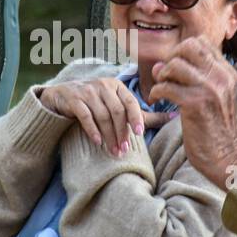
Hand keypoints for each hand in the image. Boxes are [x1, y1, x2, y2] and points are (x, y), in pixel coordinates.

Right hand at [38, 78, 166, 156]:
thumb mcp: (120, 106)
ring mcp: (87, 91)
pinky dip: (92, 129)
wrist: (62, 97)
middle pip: (116, 111)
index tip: (139, 134)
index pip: (130, 101)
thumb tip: (175, 116)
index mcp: (117, 85)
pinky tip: (97, 141)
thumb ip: (146, 114)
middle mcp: (103, 85)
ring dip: (109, 135)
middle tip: (124, 150)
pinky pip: (85, 115)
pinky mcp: (73, 99)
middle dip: (121, 132)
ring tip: (113, 151)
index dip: (136, 118)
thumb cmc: (97, 103)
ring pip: (102, 115)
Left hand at [149, 37, 236, 188]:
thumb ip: (190, 79)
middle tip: (166, 77)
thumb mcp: (212, 99)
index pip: (201, 42)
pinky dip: (156, 92)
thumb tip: (158, 65)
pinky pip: (166, 87)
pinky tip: (156, 101)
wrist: (229, 158)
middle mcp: (220, 77)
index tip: (175, 68)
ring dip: (162, 76)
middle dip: (170, 58)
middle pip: (187, 46)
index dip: (181, 51)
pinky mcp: (195, 105)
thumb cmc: (217, 130)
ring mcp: (209, 89)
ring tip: (161, 90)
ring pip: (175, 64)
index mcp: (227, 73)